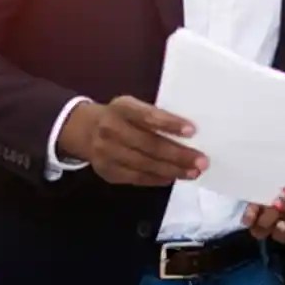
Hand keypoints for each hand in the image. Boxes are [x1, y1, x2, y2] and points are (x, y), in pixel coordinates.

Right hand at [76, 96, 206, 185]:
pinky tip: (173, 177)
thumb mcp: (131, 106)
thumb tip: (188, 133)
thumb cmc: (119, 116)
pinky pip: (137, 178)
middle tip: (202, 161)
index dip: (169, 124)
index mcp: (121, 108)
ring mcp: (107, 153)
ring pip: (145, 165)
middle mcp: (111, 130)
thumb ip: (152, 116)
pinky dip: (157, 179)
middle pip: (149, 145)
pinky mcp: (107, 171)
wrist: (82, 130)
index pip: (147, 116)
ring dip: (173, 170)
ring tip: (193, 172)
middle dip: (178, 155)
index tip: (192, 131)